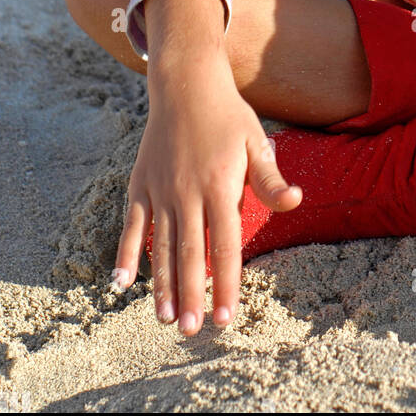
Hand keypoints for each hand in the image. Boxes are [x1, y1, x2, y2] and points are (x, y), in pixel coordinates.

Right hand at [110, 50, 301, 334]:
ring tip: (166, 319)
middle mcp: (187, 192)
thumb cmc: (228, 115)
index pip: (225, 245)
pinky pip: (131, 224)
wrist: (186, 83)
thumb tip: (295, 201)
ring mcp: (160, 190)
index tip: (226, 317)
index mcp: (220, 185)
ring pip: (161, 246)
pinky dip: (126, 253)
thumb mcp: (255, 141)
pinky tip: (121, 283)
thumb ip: (269, 178)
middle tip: (193, 332)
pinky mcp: (140, 184)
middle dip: (192, 295)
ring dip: (163, 284)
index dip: (225, 283)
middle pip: (191, 253)